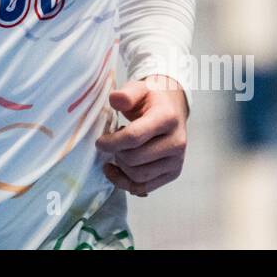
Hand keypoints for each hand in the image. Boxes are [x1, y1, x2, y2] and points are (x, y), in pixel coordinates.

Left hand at [94, 75, 187, 196]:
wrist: (173, 109)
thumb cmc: (152, 99)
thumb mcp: (139, 88)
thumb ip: (126, 94)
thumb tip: (115, 99)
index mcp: (167, 118)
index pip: (134, 137)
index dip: (112, 142)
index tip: (99, 141)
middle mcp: (176, 142)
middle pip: (134, 159)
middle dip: (116, 153)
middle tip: (111, 142)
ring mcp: (177, 160)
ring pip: (139, 176)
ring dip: (121, 167)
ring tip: (118, 151)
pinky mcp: (173, 173)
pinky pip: (145, 187)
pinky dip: (125, 183)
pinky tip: (115, 170)